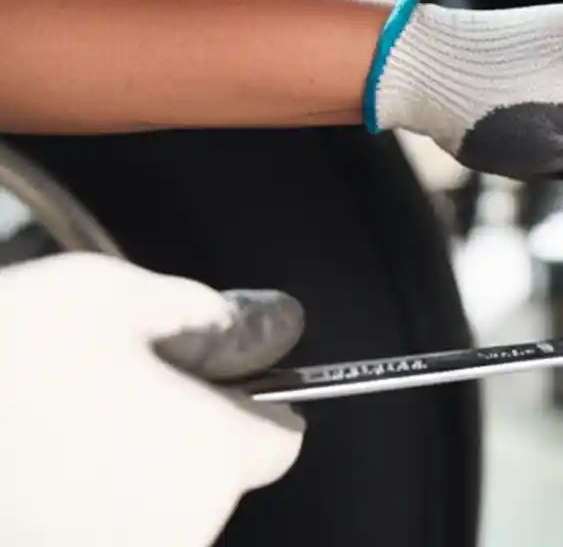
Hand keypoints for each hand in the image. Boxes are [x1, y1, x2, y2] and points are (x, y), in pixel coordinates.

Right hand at [0, 254, 305, 546]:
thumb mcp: (107, 294)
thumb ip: (200, 311)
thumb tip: (248, 323)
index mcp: (212, 454)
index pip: (278, 436)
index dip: (249, 400)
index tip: (211, 379)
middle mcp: (182, 528)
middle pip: (212, 478)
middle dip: (177, 433)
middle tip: (104, 389)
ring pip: (151, 508)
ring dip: (122, 472)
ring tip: (50, 425)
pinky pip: (97, 531)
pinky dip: (77, 504)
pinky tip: (29, 462)